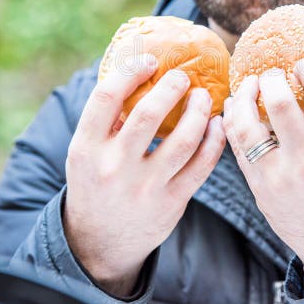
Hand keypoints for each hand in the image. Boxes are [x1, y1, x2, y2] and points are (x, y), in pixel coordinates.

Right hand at [63, 55, 225, 295]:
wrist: (100, 242)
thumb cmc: (97, 181)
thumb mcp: (86, 153)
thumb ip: (107, 120)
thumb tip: (140, 71)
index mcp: (86, 148)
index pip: (106, 98)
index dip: (130, 72)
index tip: (149, 61)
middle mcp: (114, 167)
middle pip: (148, 115)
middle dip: (171, 88)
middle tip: (182, 77)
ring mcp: (144, 187)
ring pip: (183, 140)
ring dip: (199, 112)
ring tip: (204, 96)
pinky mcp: (171, 202)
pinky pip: (201, 165)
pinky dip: (214, 141)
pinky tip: (217, 124)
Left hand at [223, 58, 303, 271]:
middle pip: (280, 103)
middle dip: (273, 79)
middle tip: (273, 74)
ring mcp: (280, 176)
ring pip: (247, 125)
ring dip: (245, 97)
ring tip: (250, 85)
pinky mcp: (259, 187)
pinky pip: (237, 148)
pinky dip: (233, 122)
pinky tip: (236, 107)